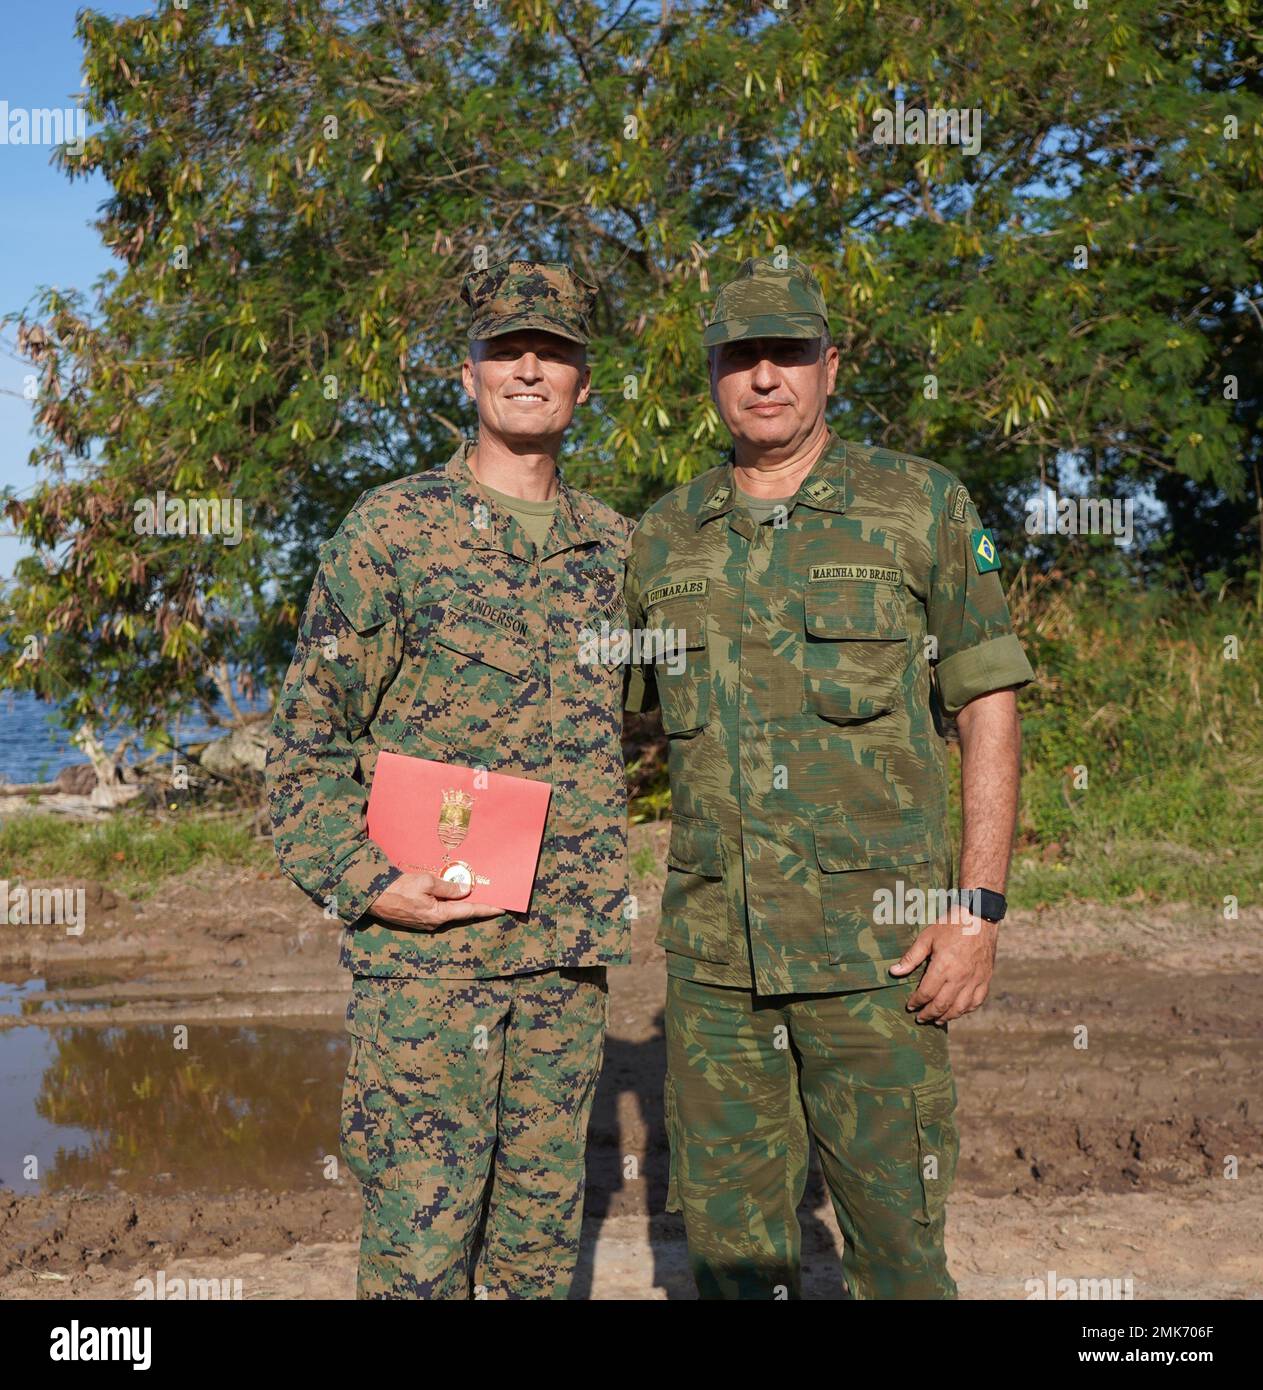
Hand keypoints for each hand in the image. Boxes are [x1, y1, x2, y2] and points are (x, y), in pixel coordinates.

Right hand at [369, 871, 504, 930]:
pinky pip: (438, 912)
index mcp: (439, 914)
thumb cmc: (399, 888)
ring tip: (475, 894)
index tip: (502, 908)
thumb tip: (465, 890)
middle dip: (476, 906)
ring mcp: (426, 923)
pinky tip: (451, 896)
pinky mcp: (418, 920)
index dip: (487, 909)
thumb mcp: (426, 882)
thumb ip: (447, 887)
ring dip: (461, 904)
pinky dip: (447, 904)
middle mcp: (435, 923)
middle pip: (461, 913)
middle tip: (492, 898)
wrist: (374, 897)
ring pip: (449, 912)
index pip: (469, 911)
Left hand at [888, 908, 998, 1024]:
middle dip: (929, 1014)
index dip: (916, 1002)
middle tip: (920, 1018)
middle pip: (942, 1005)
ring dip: (947, 1017)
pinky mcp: (985, 978)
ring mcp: (975, 979)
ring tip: (937, 1020)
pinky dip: (967, 1010)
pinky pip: (977, 1001)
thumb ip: (911, 958)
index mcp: (943, 967)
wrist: (979, 916)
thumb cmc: (951, 924)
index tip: (910, 1006)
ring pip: (960, 1007)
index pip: (926, 993)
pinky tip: (959, 1011)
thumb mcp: (927, 937)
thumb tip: (894, 972)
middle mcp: (960, 977)